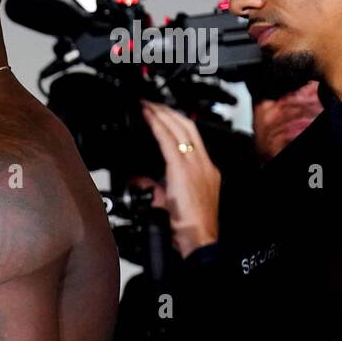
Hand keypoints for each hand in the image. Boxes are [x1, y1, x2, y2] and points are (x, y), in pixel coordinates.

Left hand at [141, 101, 221, 257]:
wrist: (199, 239)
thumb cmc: (189, 226)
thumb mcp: (168, 201)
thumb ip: (153, 188)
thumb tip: (137, 181)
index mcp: (204, 169)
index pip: (191, 137)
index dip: (177, 122)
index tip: (162, 113)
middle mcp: (203, 164)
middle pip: (188, 127)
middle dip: (169, 112)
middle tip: (151, 102)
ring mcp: (196, 166)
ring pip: (180, 129)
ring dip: (163, 114)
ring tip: (148, 104)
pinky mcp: (184, 170)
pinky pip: (170, 142)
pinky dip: (158, 126)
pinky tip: (148, 116)